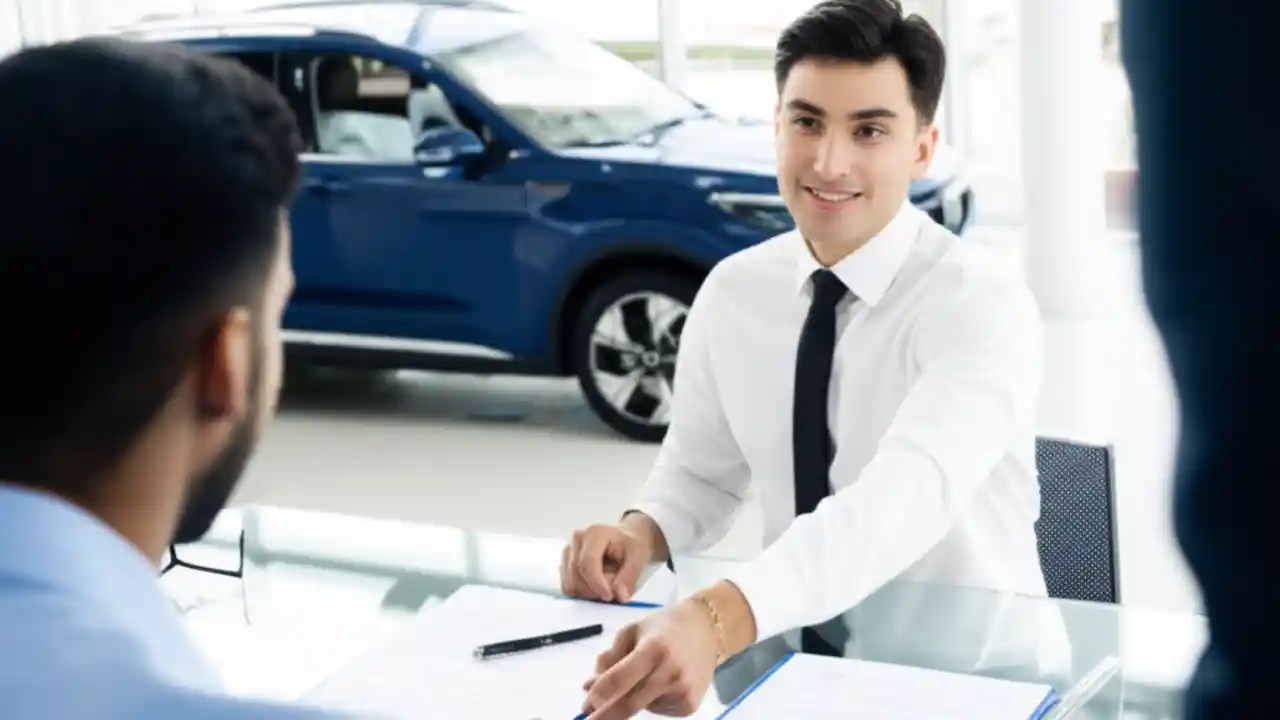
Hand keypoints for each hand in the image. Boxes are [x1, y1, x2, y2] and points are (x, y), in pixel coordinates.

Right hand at [560, 521, 653, 603]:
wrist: (624, 540)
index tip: (610, 596)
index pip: (587, 563)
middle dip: (595, 590)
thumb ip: (630, 577)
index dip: (597, 584)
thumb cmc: (630, 545)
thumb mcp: (639, 557)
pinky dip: (583, 592)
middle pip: (577, 576)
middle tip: (614, 591)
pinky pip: (569, 587)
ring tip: (606, 585)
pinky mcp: (565, 564)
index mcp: (595, 533)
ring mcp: (568, 552)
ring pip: (571, 584)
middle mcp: (577, 540)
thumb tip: (620, 596)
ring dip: (589, 593)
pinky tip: (597, 586)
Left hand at [580, 600, 718, 718]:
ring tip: (646, 673)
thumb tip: (588, 687)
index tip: (586, 705)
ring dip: (631, 699)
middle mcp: (671, 672)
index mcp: (654, 649)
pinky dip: (650, 701)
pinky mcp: (690, 705)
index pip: (621, 678)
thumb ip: (609, 658)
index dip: (600, 694)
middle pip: (629, 703)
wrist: (707, 629)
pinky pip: (658, 709)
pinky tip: (661, 682)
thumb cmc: (663, 627)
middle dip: (606, 714)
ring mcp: (682, 691)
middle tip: (588, 719)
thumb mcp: (632, 631)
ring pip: (642, 707)